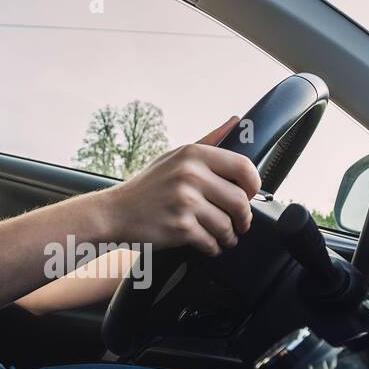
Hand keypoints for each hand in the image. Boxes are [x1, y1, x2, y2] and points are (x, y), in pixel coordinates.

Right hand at [105, 115, 261, 255]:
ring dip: (230, 236)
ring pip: (227, 225)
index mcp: (193, 154)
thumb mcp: (174, 156)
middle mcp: (190, 175)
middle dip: (244, 217)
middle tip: (240, 223)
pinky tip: (208, 244)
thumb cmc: (148, 186)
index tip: (250, 194)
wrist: (115, 213)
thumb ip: (208, 141)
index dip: (253, 185)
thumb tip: (235, 121)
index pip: (243, 167)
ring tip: (225, 236)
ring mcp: (185, 202)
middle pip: (240, 200)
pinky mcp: (180, 227)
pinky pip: (211, 242)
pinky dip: (213, 247)